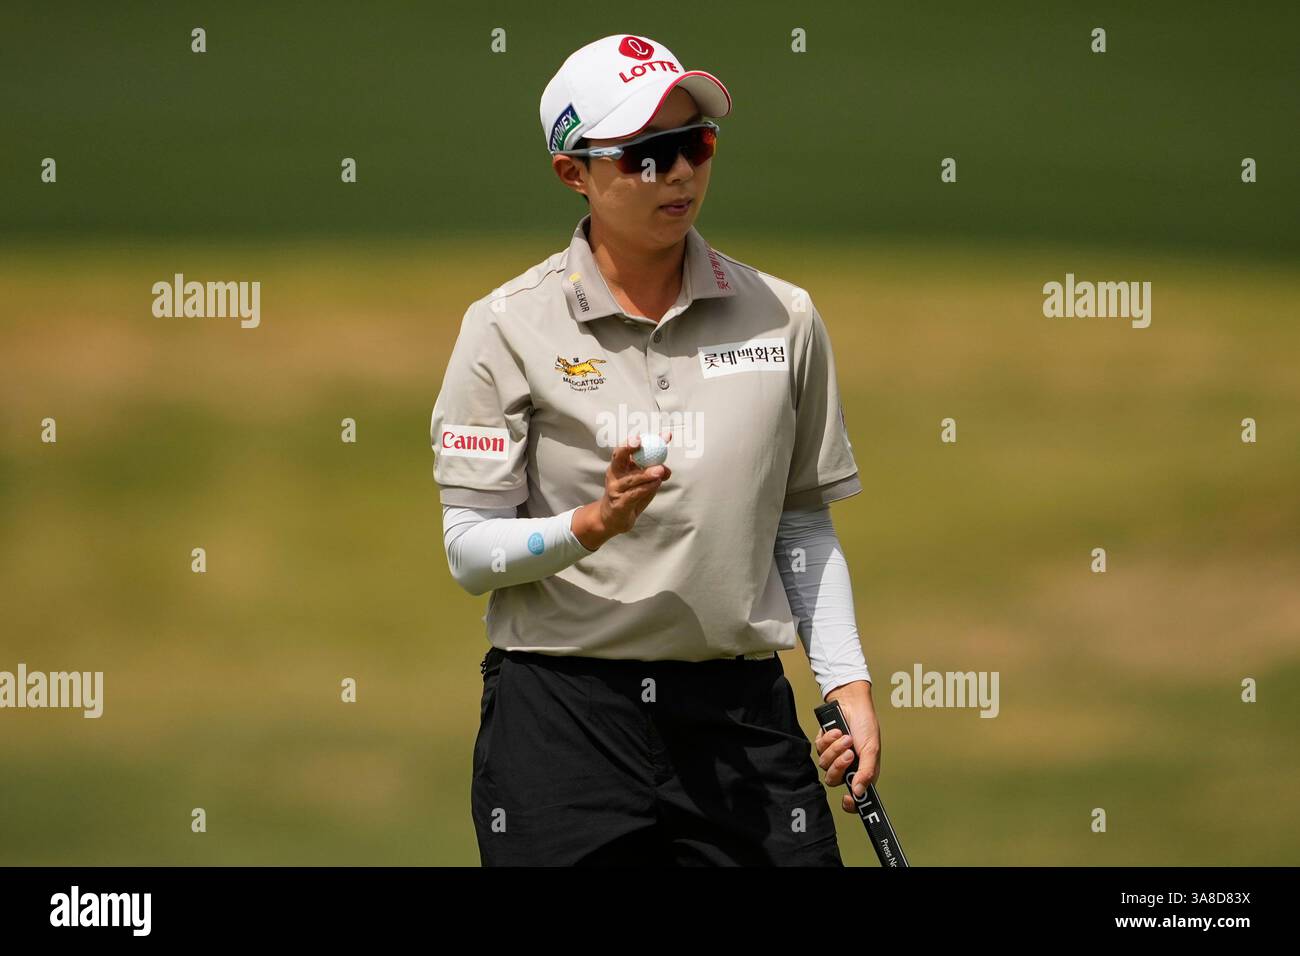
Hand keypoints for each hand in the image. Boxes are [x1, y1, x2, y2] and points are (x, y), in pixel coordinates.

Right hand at [571, 431, 672, 549]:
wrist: (612, 519)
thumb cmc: (629, 495)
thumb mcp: (643, 481)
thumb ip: (654, 473)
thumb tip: (666, 469)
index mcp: (619, 464)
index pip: (626, 448)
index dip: (635, 441)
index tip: (650, 436)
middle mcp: (614, 474)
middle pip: (619, 456)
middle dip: (628, 447)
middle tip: (641, 442)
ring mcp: (615, 488)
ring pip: (631, 478)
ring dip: (646, 473)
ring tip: (660, 470)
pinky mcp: (620, 504)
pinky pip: (634, 493)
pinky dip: (647, 487)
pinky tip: (656, 483)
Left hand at [813, 680, 880, 812]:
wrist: (851, 703)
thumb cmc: (866, 726)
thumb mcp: (872, 750)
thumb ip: (866, 773)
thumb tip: (860, 793)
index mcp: (861, 772)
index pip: (854, 796)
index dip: (850, 803)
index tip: (848, 800)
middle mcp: (846, 767)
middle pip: (833, 780)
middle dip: (839, 766)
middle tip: (849, 752)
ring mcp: (833, 756)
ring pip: (824, 764)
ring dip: (835, 749)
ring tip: (846, 737)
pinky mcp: (822, 745)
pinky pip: (819, 749)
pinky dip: (829, 739)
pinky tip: (837, 731)